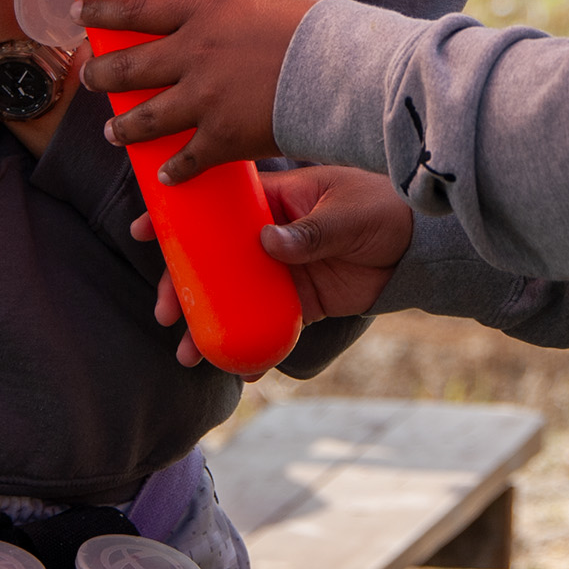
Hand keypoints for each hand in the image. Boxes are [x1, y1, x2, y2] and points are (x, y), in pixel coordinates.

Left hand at [77, 0, 317, 182]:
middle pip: (127, 66)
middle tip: (90, 80)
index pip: (136, 6)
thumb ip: (224, 19)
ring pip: (143, 119)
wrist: (342, 70)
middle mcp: (193, 53)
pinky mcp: (220, 138)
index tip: (79, 13)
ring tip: (112, 132)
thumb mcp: (259, 5)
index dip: (102, 11)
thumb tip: (209, 30)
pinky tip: (166, 176)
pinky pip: (184, 160)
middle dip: (101, 76)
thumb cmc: (314, 31)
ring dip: (122, 128)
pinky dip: (173, 171)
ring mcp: (203, 98)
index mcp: (203, 10)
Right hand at [132, 165, 411, 371]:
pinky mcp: (301, 302)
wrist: (423, 248)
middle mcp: (269, 235)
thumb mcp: (349, 213)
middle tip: (164, 310)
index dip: (179, 217)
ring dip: (207, 322)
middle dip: (181, 284)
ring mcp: (282, 271)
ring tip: (188, 352)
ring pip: (232, 297)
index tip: (145, 229)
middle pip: (212, 259)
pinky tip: (240, 368)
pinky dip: (252, 346)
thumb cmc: (384, 209)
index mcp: (274, 199)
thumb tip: (269, 243)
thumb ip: (312, 230)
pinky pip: (267, 325)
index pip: (216, 206)